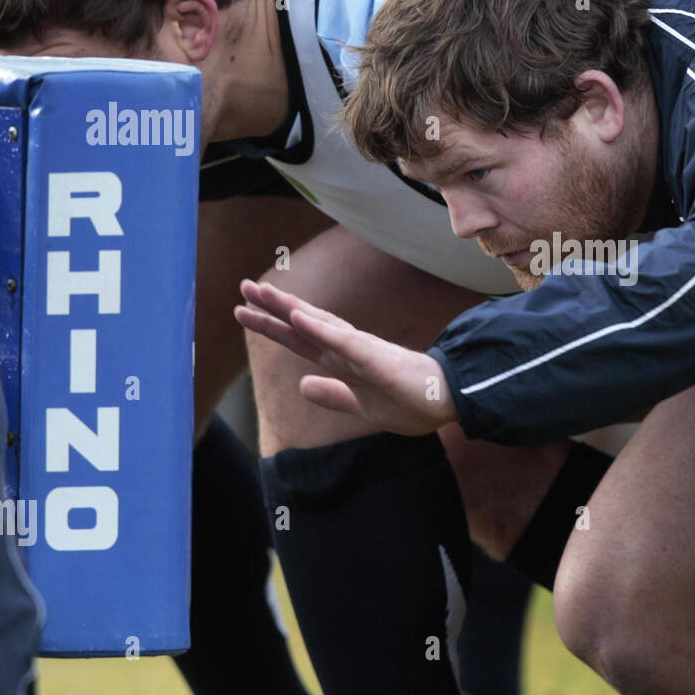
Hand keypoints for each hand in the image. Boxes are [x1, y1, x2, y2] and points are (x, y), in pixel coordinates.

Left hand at [234, 279, 457, 434]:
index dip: (273, 326)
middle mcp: (349, 350)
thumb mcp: (362, 407)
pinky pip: (343, 342)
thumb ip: (333, 395)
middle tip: (242, 287)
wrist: (451, 404)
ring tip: (261, 292)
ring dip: (289, 308)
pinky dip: (319, 328)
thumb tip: (300, 386)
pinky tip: (298, 316)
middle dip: (271, 308)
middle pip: (303, 325)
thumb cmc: (413, 402)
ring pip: (319, 325)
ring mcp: (362, 351)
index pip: (301, 340)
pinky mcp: (377, 359)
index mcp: (345, 362)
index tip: (244, 311)